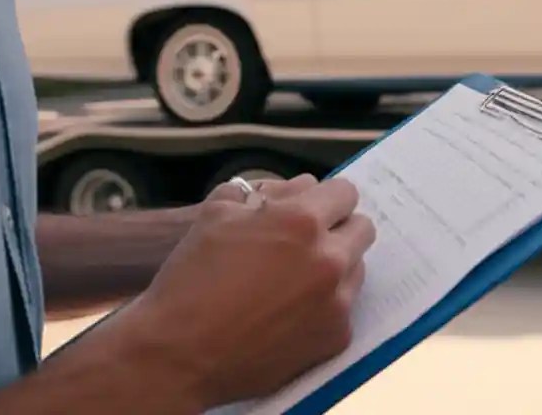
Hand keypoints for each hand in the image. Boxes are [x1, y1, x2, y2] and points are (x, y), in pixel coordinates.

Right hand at [123, 174, 375, 409]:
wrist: (178, 352)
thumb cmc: (192, 277)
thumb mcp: (216, 214)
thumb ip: (262, 191)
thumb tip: (292, 190)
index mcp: (302, 222)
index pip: (345, 193)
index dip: (325, 198)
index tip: (311, 209)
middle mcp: (329, 259)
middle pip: (362, 229)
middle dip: (337, 229)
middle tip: (305, 242)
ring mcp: (337, 302)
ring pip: (357, 269)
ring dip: (334, 267)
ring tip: (292, 280)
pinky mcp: (336, 338)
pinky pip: (344, 308)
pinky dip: (324, 306)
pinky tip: (289, 312)